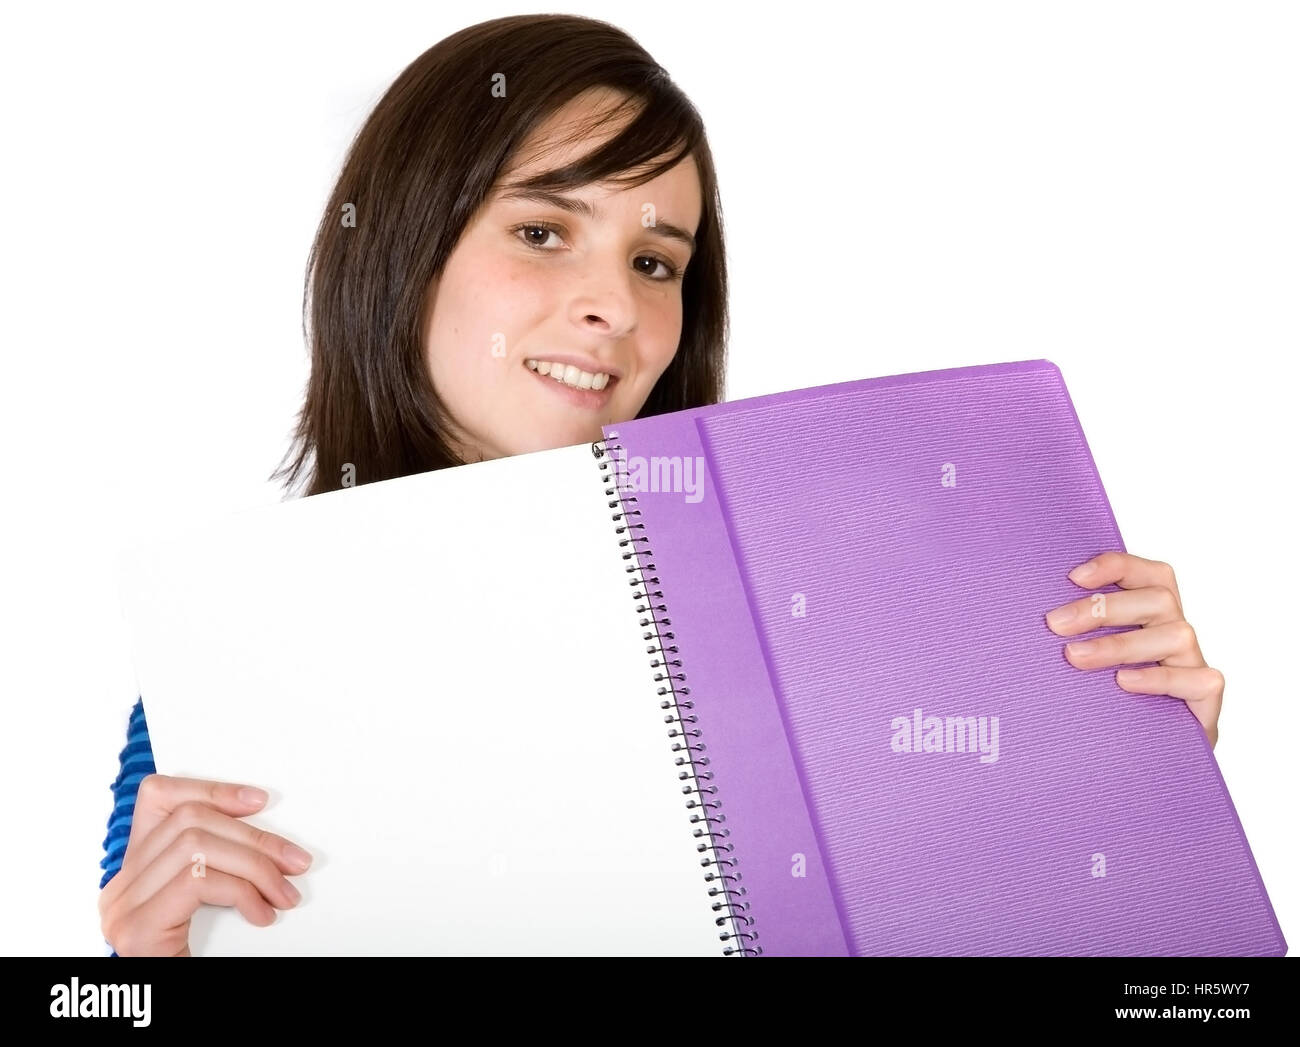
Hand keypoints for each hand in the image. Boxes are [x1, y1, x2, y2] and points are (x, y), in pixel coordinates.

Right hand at [98, 774, 311, 955]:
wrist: (170, 1008)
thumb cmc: (202, 961)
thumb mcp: (211, 902)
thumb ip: (220, 864)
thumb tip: (273, 839)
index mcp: (134, 872)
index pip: (158, 797)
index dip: (212, 789)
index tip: (260, 801)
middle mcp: (119, 887)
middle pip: (191, 821)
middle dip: (255, 837)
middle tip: (295, 862)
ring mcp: (122, 908)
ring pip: (198, 845)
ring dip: (256, 865)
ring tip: (283, 894)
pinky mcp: (137, 930)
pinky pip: (197, 881)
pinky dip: (242, 891)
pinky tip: (262, 914)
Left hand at [1044, 551, 1222, 748]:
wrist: (1147, 754)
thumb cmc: (1107, 694)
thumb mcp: (1087, 656)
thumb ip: (1071, 632)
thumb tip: (1018, 614)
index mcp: (1152, 612)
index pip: (1147, 572)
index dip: (1115, 566)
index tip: (1073, 577)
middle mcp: (1175, 631)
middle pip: (1158, 598)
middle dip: (1103, 608)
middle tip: (1055, 624)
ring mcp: (1193, 663)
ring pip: (1176, 635)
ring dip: (1120, 643)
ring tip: (1075, 657)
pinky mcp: (1206, 699)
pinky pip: (1199, 680)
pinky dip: (1160, 678)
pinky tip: (1124, 682)